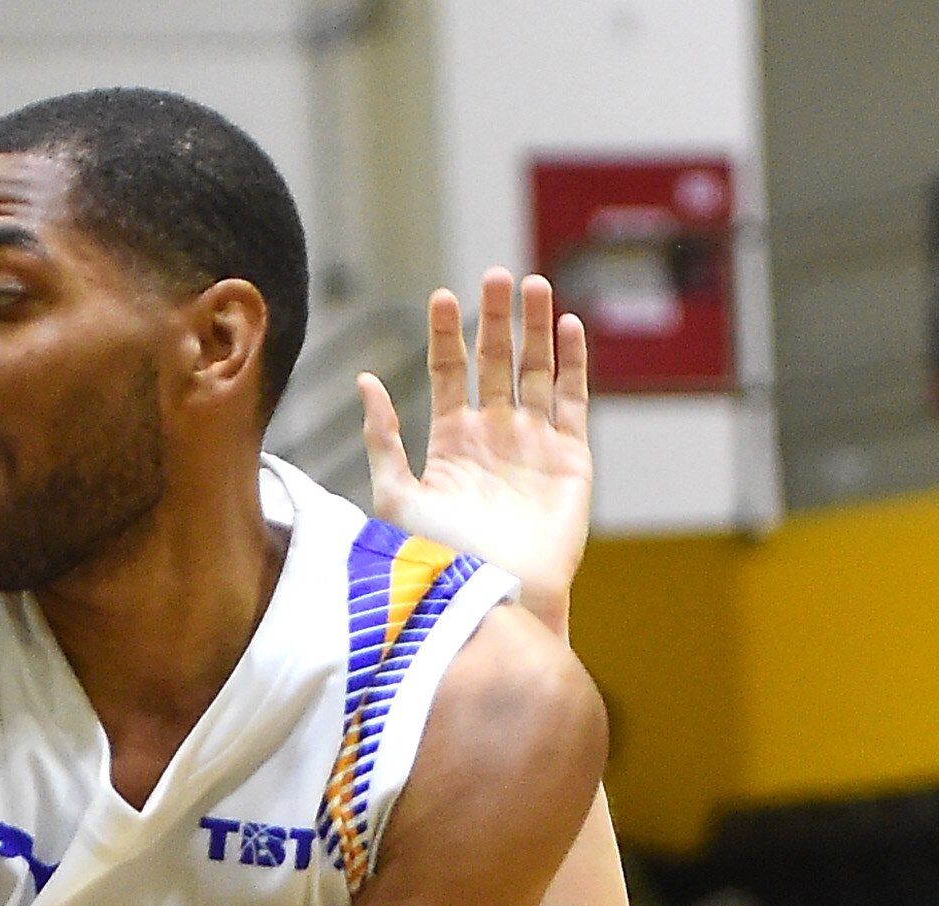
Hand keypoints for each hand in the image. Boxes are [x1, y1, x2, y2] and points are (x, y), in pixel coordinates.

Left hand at [360, 270, 589, 633]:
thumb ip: (382, 438)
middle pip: (495, 363)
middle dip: (495, 319)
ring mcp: (533, 444)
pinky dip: (573, 362)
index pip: (449, 374)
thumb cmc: (437, 558)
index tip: (441, 296)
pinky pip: (573, 400)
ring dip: (536, 328)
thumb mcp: (396, 495)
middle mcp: (493, 437)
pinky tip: (567, 325)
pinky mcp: (570, 458)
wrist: (490, 595)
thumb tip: (364, 381)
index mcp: (450, 444)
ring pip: (537, 371)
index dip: (447, 336)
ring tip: (533, 284)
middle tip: (494, 276)